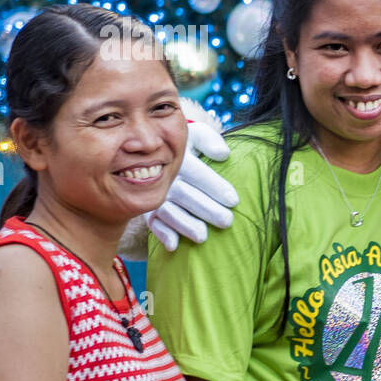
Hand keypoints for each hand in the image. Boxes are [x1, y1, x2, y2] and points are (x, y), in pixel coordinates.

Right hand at [147, 116, 237, 249]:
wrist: (155, 151)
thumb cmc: (186, 146)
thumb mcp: (197, 135)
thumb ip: (210, 140)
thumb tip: (223, 154)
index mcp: (178, 157)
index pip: (197, 172)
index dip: (214, 186)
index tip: (233, 200)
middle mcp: (163, 176)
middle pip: (184, 194)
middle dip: (206, 209)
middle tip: (227, 222)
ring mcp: (153, 193)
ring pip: (168, 211)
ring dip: (185, 224)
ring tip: (203, 236)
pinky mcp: (147, 208)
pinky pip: (152, 222)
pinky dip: (162, 234)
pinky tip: (174, 245)